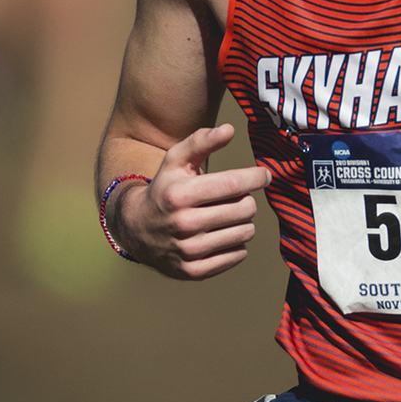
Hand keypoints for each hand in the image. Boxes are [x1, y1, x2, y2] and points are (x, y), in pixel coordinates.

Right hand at [114, 124, 269, 279]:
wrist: (136, 229)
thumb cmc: (164, 188)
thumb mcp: (175, 161)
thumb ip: (201, 141)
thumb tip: (229, 130)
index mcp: (180, 194)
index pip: (234, 184)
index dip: (256, 177)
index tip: (264, 175)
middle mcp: (183, 224)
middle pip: (245, 209)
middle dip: (247, 200)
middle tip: (237, 198)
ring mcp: (188, 251)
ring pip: (245, 233)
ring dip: (243, 222)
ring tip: (228, 216)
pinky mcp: (194, 271)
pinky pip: (238, 255)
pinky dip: (236, 244)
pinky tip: (222, 235)